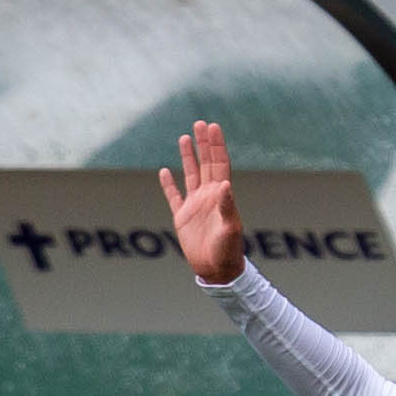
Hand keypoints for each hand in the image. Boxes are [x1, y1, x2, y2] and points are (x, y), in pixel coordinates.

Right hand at [157, 119, 245, 284]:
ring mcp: (195, 205)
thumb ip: (228, 206)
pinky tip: (164, 171)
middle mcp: (209, 197)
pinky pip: (174, 196)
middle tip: (201, 123)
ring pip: (190, 174)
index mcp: (221, 197)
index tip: (213, 126)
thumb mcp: (230, 229)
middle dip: (204, 144)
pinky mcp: (182, 217)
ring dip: (188, 156)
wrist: (218, 272)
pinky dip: (169, 183)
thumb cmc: (228, 252)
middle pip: (206, 164)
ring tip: (185, 137)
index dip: (216, 146)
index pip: (219, 165)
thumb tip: (224, 184)